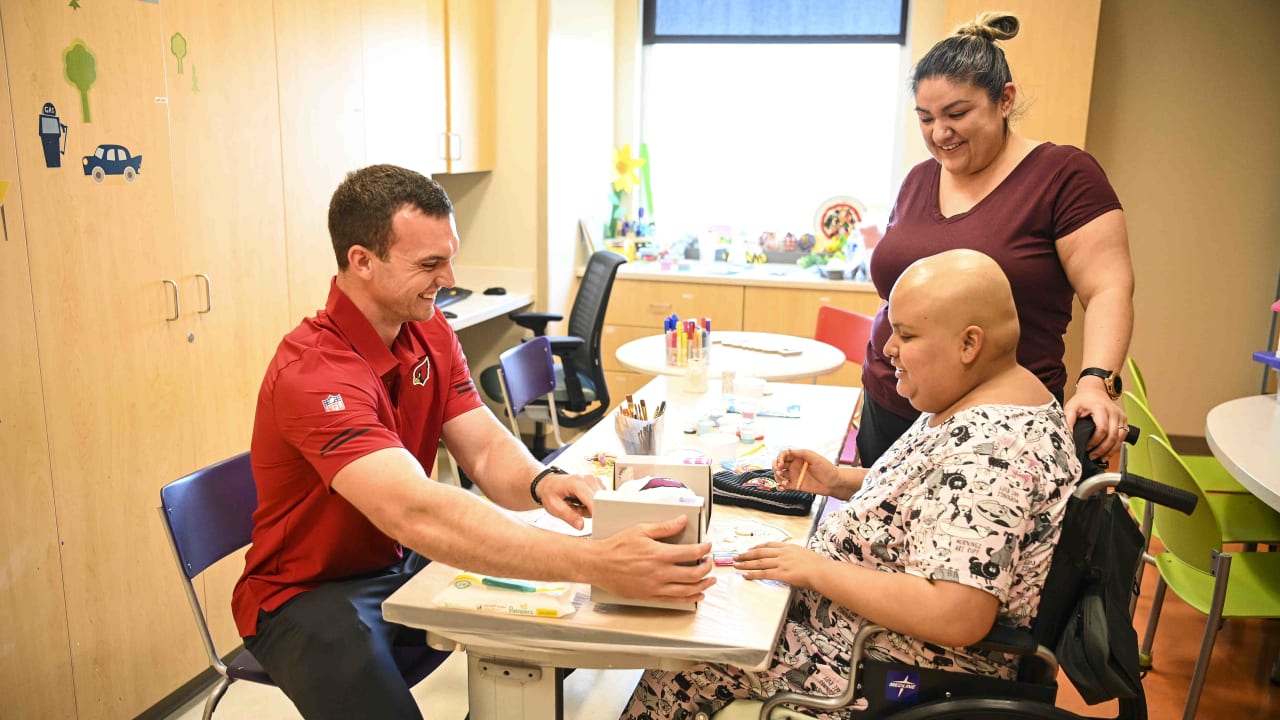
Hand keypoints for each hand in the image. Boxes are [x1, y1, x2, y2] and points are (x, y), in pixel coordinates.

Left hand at [537, 471, 603, 530]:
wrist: (549, 483)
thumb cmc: (550, 493)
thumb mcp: (553, 507)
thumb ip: (568, 516)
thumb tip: (581, 525)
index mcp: (576, 483)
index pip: (594, 501)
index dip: (595, 513)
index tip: (594, 523)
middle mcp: (588, 479)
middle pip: (599, 502)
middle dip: (589, 511)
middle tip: (575, 509)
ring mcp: (594, 479)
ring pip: (601, 502)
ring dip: (590, 508)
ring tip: (577, 504)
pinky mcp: (598, 483)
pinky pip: (601, 499)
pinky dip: (592, 504)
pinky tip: (582, 501)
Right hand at [591, 515, 714, 601]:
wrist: (599, 564)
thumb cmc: (616, 547)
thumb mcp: (641, 530)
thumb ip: (665, 527)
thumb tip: (682, 520)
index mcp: (660, 554)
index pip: (691, 553)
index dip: (704, 549)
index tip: (708, 546)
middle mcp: (660, 573)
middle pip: (694, 574)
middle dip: (706, 568)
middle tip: (709, 563)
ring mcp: (656, 587)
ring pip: (687, 590)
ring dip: (703, 585)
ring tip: (710, 580)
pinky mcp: (650, 596)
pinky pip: (674, 600)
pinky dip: (689, 598)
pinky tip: (696, 595)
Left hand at [733, 542, 828, 590]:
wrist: (822, 571)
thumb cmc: (819, 565)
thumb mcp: (806, 554)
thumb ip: (796, 555)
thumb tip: (793, 559)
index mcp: (788, 547)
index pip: (769, 544)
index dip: (757, 547)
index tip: (750, 548)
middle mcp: (782, 553)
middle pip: (760, 552)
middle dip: (746, 554)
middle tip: (736, 556)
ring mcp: (780, 563)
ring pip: (758, 562)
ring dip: (745, 563)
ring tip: (735, 565)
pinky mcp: (780, 574)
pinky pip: (763, 574)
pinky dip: (752, 574)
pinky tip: (745, 575)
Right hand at [772, 448, 837, 495]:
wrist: (834, 483)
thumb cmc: (827, 468)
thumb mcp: (815, 458)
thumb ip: (801, 453)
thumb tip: (789, 450)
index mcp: (798, 457)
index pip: (783, 455)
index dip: (779, 458)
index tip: (780, 464)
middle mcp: (794, 465)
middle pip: (778, 464)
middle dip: (775, 467)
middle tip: (780, 472)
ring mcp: (794, 476)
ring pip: (779, 475)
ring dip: (777, 478)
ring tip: (784, 482)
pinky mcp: (795, 485)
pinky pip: (783, 485)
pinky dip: (779, 486)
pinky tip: (782, 487)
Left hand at [1064, 384, 1126, 460]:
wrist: (1094, 391)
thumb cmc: (1083, 400)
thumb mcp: (1071, 407)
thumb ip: (1068, 421)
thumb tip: (1069, 436)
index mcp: (1100, 408)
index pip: (1102, 429)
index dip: (1095, 441)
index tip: (1087, 447)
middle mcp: (1113, 412)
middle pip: (1113, 436)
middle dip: (1103, 449)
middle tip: (1093, 456)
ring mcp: (1120, 416)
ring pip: (1120, 438)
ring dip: (1111, 450)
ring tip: (1100, 457)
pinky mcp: (1124, 420)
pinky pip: (1123, 436)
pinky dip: (1116, 446)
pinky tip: (1108, 452)